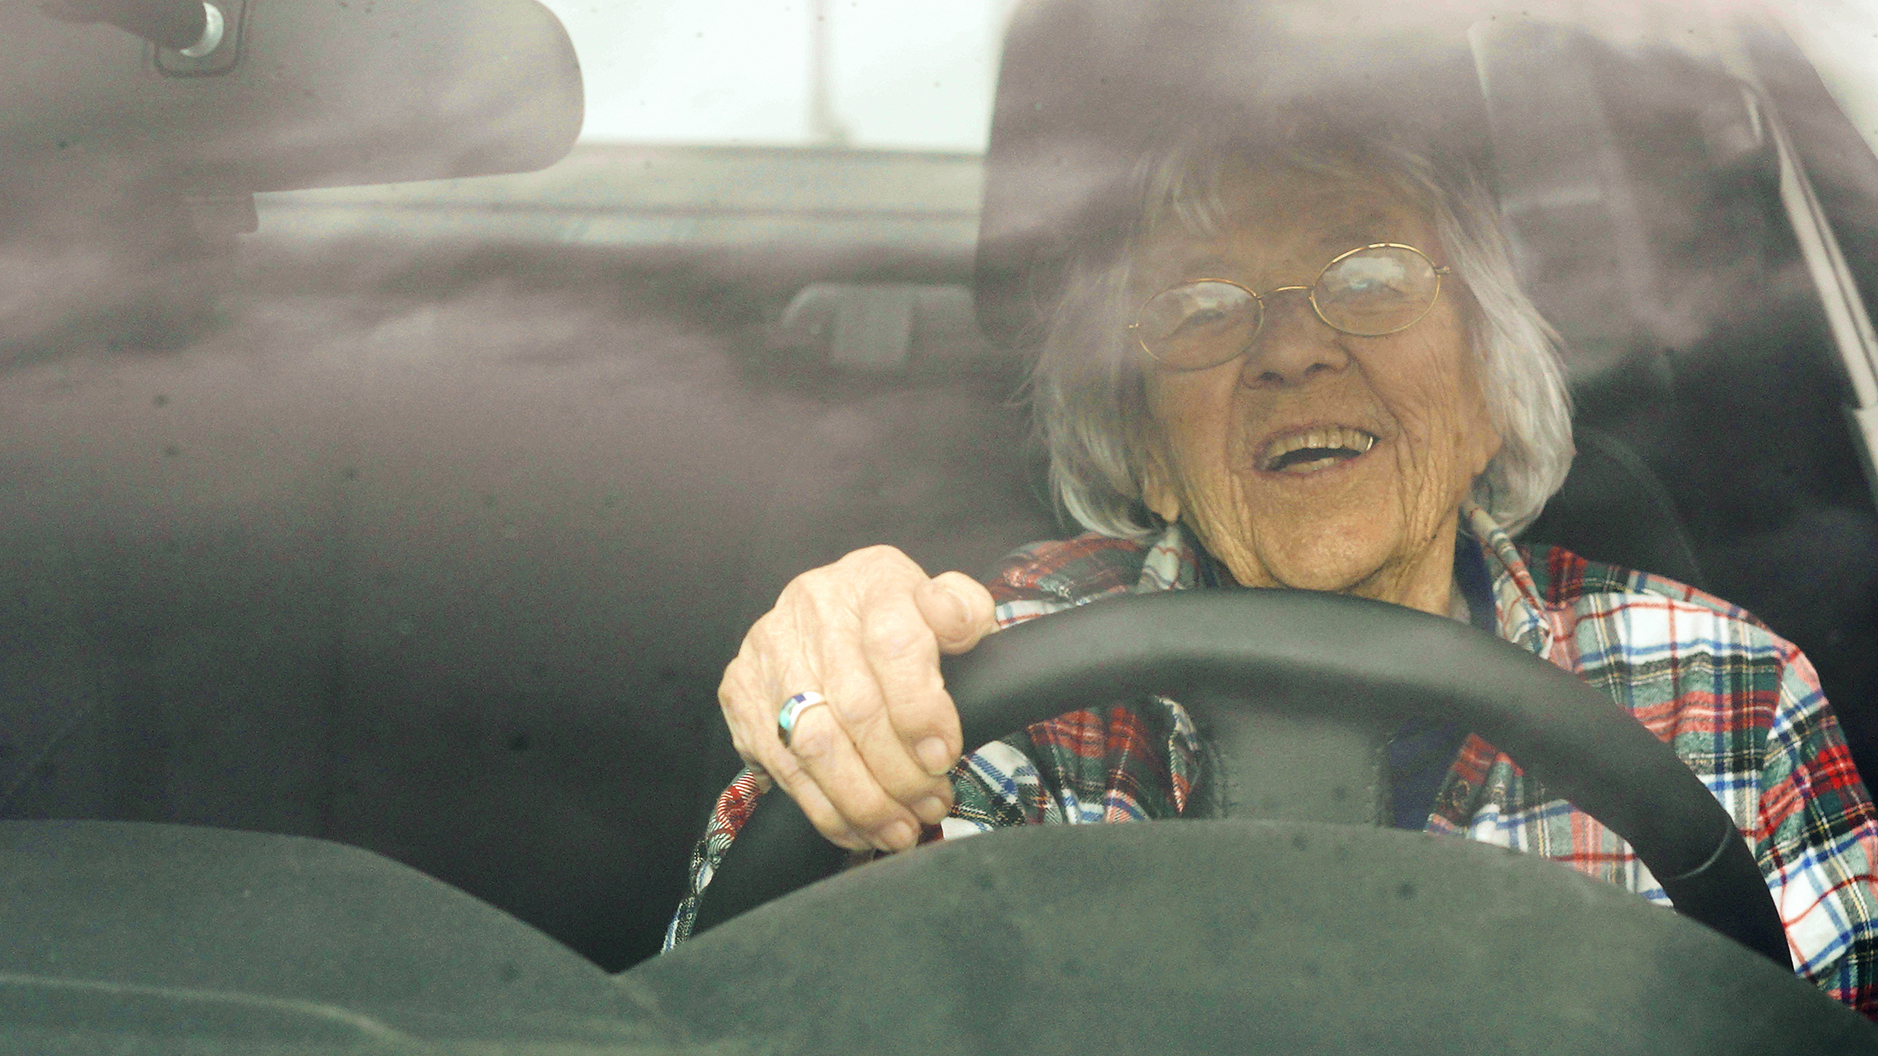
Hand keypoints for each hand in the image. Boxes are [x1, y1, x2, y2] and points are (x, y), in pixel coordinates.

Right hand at [719, 545, 997, 852]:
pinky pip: (782, 765)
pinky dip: (826, 809)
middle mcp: (813, 608)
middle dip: (900, 773)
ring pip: (815, 745)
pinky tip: (860, 828)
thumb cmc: (899, 621)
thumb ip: (965, 611)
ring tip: (901, 828)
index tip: (944, 755)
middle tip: (932, 802)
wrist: (833, 611)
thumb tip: (955, 626)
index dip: (921, 709)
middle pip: (855, 707)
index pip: (894, 645)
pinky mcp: (741, 691)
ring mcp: (770, 650)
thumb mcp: (945, 605)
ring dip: (863, 801)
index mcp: (871, 580)